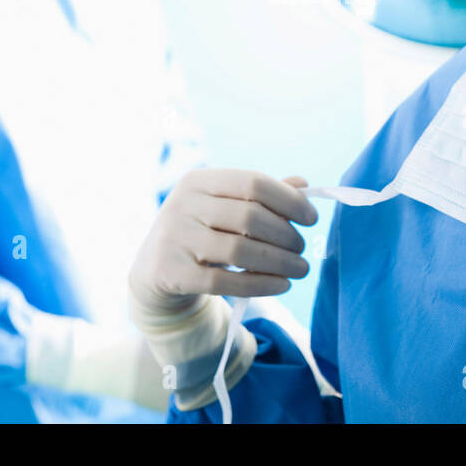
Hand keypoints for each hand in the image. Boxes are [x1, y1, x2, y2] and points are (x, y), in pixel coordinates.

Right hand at [128, 169, 316, 316]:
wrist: (153, 271)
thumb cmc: (201, 232)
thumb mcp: (224, 208)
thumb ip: (261, 196)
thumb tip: (304, 185)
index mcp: (198, 181)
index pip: (253, 182)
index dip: (289, 200)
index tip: (312, 219)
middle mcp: (182, 204)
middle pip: (249, 217)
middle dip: (286, 235)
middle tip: (302, 249)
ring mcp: (174, 239)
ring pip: (239, 251)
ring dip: (280, 262)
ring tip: (301, 269)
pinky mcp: (171, 273)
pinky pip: (224, 282)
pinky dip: (260, 284)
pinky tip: (282, 285)